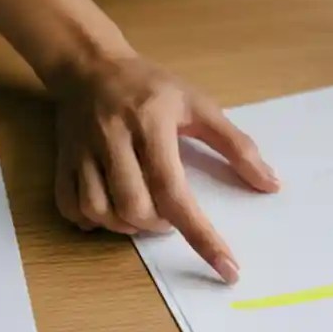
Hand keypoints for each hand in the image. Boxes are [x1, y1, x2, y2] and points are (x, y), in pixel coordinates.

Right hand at [53, 54, 279, 282]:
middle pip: (135, 208)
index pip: (175, 191)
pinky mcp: (62, 161)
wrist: (89, 64)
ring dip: (127, 226)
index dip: (202, 235)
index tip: (227, 267)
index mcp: (151, 124)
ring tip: (143, 212)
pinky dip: (93, 221)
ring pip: (100, 212)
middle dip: (159, 225)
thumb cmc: (151, 86)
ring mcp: (82, 151)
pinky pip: (71, 209)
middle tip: (170, 214)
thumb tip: (270, 184)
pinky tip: (111, 210)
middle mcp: (113, 139)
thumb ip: (236, 145)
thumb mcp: (199, 105)